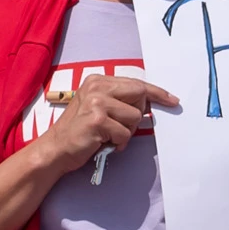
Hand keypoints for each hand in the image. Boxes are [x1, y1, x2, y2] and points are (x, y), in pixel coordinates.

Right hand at [32, 68, 178, 174]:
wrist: (57, 148)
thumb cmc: (80, 131)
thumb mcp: (98, 107)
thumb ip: (118, 101)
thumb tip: (147, 103)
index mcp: (98, 81)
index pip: (135, 83)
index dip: (156, 92)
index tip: (172, 100)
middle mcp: (97, 87)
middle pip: (139, 95)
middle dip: (138, 115)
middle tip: (122, 126)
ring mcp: (97, 103)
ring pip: (134, 117)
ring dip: (126, 132)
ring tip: (108, 136)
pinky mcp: (98, 120)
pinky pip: (125, 133)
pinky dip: (118, 143)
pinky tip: (104, 143)